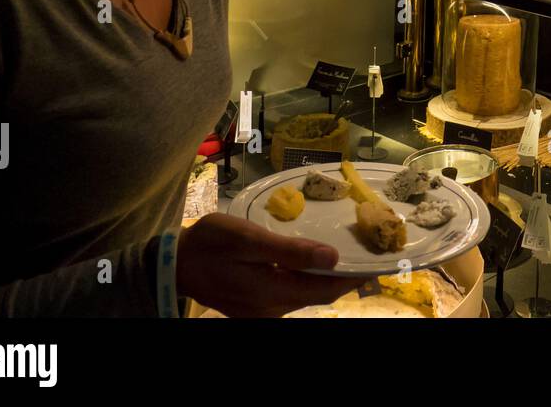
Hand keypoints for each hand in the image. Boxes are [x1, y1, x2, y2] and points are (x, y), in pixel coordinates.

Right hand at [176, 213, 362, 317]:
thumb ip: (291, 251)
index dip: (354, 276)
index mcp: (273, 294)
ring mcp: (264, 311)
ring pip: (307, 295)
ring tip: (347, 251)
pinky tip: (315, 260)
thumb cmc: (210, 243)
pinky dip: (308, 278)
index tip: (377, 259)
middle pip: (320, 295)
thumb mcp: (248, 240)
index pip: (326, 290)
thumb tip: (333, 258)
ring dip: (327, 277)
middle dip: (345, 276)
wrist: (174, 264)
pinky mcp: (256, 305)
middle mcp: (272, 310)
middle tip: (367, 251)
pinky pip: (292, 293)